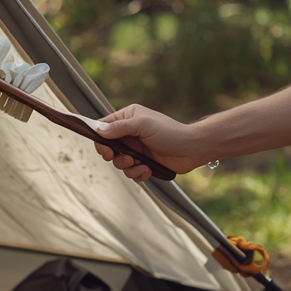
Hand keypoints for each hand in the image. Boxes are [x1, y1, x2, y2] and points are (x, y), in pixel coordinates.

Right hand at [93, 104, 213, 180]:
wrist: (191, 149)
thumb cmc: (170, 132)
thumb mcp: (142, 125)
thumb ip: (119, 127)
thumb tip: (98, 130)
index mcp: (128, 118)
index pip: (103, 127)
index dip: (100, 139)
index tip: (105, 149)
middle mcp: (129, 132)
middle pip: (107, 147)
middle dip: (115, 156)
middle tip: (126, 158)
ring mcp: (135, 148)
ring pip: (118, 162)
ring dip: (127, 166)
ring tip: (140, 164)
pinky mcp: (142, 162)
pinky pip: (130, 171)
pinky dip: (137, 173)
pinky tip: (148, 170)